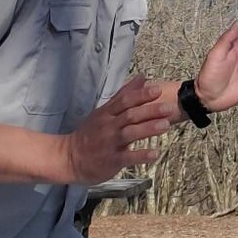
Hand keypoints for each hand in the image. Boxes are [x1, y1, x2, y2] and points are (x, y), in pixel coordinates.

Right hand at [59, 75, 173, 184]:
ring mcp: (109, 143)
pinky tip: (155, 154)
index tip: (157, 90)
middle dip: (150, 111)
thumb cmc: (90, 133)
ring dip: (148, 129)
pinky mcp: (111, 160)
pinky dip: (141, 155)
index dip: (141, 95)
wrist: (69, 157)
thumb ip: (124, 95)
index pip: (125, 100)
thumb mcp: (104, 111)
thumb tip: (142, 77)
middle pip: (130, 115)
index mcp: (107, 113)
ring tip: (166, 126)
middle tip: (169, 108)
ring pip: (130, 133)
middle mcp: (108, 126)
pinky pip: (127, 157)